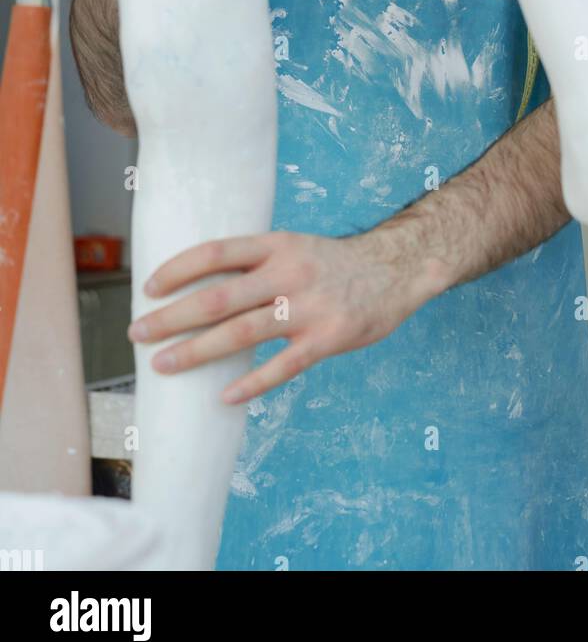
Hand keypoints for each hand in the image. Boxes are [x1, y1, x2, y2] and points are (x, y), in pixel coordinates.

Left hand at [127, 230, 439, 403]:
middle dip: (172, 317)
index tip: (147, 288)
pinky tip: (224, 397)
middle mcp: (288, 272)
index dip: (177, 269)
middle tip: (138, 333)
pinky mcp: (327, 338)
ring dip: (197, 351)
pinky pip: (282, 366)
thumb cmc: (333, 263)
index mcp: (276, 244)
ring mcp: (308, 307)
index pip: (216, 252)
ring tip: (163, 365)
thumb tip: (197, 285)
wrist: (396, 269)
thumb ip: (254, 262)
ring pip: (242, 333)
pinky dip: (251, 383)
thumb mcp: (293, 246)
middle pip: (219, 297)